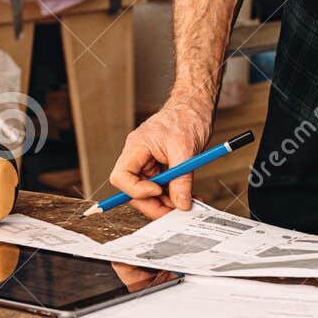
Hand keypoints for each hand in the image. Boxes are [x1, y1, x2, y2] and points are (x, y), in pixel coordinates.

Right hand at [108, 99, 213, 219]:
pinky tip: (186, 197)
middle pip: (133, 189)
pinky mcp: (159, 165)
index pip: (121, 176)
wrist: (195, 105)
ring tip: (185, 204)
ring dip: (165, 202)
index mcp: (136, 147)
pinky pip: (160, 185)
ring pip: (148, 191)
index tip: (158, 192)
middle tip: (174, 211)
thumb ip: (181, 180)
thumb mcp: (186, 151)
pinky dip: (172, 194)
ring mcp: (148, 161)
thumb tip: (181, 204)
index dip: (136, 190)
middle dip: (153, 203)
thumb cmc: (187, 118)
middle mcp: (138, 156)